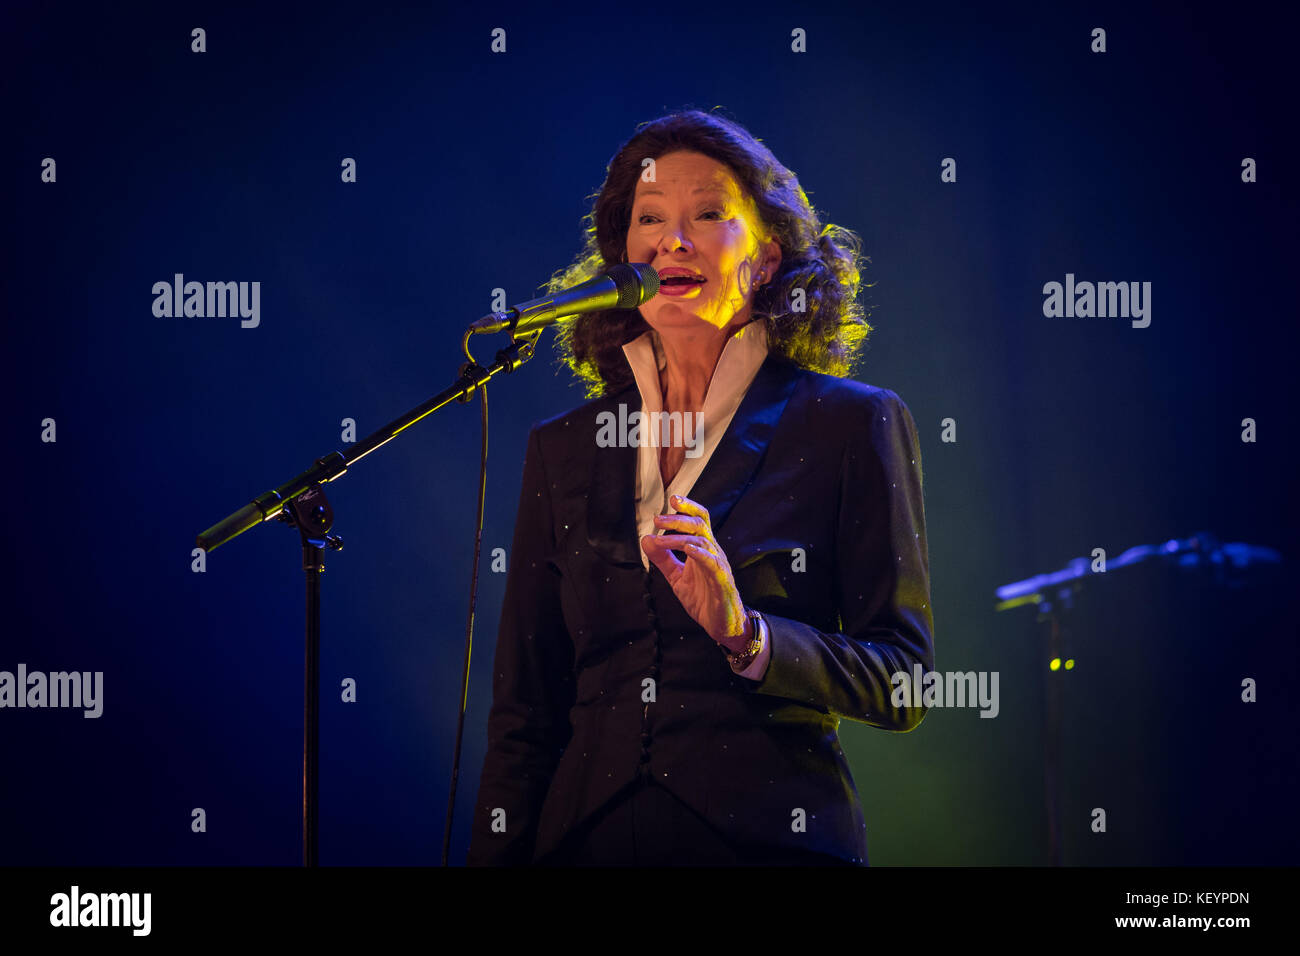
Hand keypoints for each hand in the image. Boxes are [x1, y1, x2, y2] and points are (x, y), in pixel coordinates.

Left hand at [640, 494, 750, 653]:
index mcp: (703, 549)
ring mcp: (719, 565)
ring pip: (703, 540)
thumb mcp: (676, 577)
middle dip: (679, 518)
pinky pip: (713, 562)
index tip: (671, 499)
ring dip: (678, 538)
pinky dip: (700, 553)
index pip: (698, 520)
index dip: (687, 507)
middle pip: (700, 524)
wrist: (721, 625)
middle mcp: (713, 552)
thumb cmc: (703, 598)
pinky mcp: (722, 580)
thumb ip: (662, 558)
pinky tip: (687, 549)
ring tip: (659, 540)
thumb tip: (646, 539)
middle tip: (657, 519)